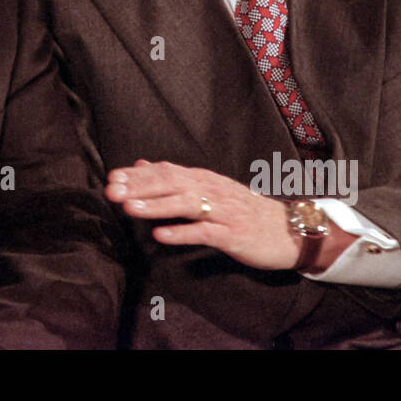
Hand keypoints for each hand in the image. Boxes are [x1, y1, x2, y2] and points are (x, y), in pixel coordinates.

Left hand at [106, 160, 347, 270]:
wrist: (290, 231)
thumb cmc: (244, 212)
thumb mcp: (210, 190)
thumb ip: (176, 178)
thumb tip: (141, 164)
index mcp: (204, 179)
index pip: (166, 170)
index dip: (138, 175)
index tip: (111, 178)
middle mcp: (212, 190)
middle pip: (171, 183)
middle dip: (139, 187)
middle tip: (111, 190)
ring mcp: (223, 211)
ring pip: (185, 204)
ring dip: (155, 205)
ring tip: (129, 208)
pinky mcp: (233, 234)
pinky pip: (204, 232)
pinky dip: (182, 233)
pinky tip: (161, 235)